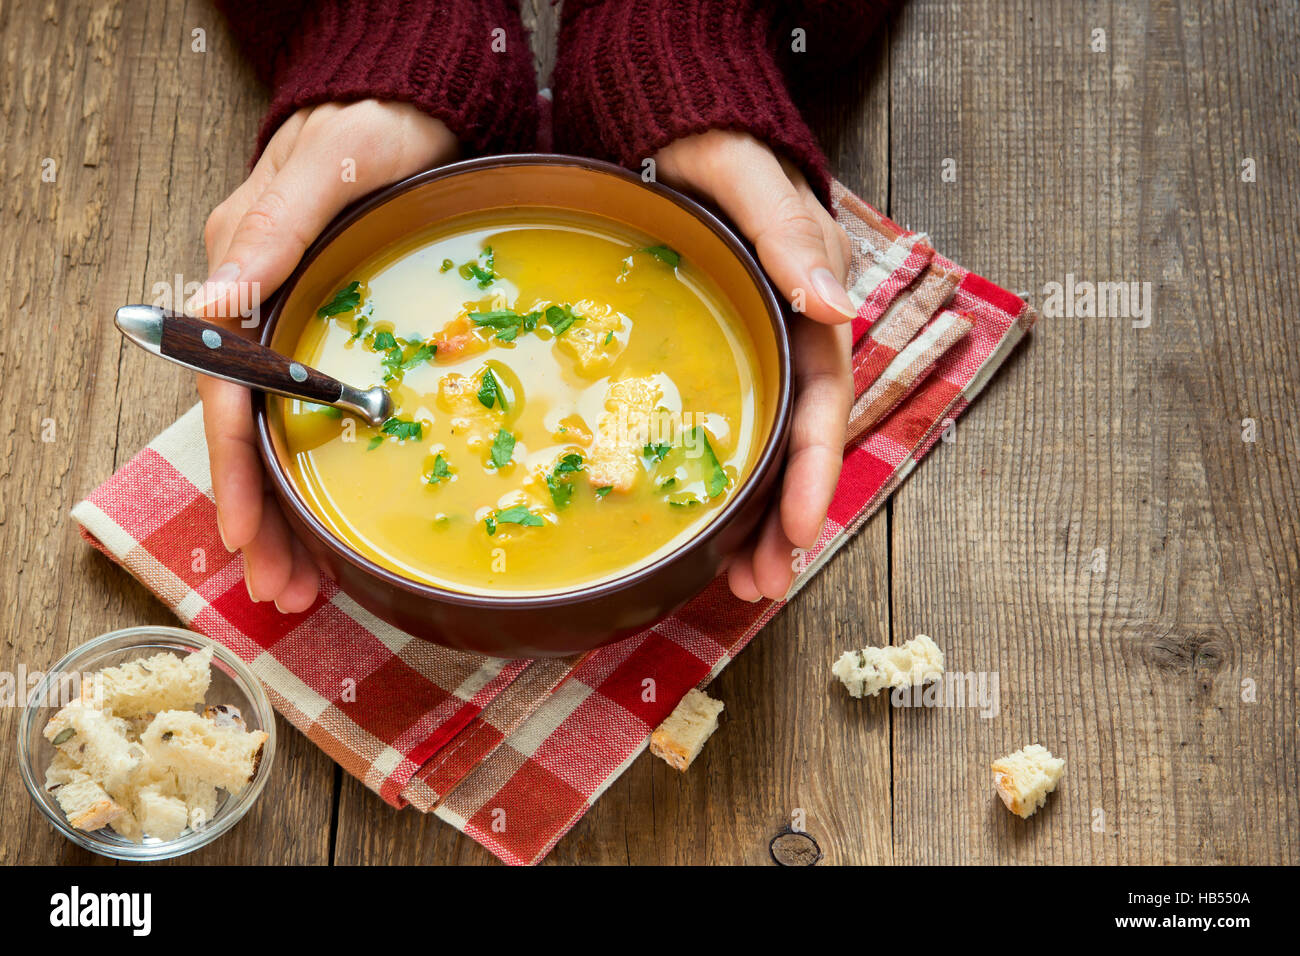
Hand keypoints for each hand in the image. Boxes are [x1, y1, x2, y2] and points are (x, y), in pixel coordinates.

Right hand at [190, 100, 458, 611]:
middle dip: (262, 516)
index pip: (227, 390)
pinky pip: (314, 417)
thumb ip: (274, 231)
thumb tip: (215, 304)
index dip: (237, 466)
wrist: (406, 111)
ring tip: (303, 587)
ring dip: (288, 513)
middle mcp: (259, 308)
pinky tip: (328, 523)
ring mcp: (293, 324)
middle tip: (282, 592)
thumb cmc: (367, 131)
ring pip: (279, 437)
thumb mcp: (326, 169)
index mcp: (245, 275)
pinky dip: (317, 473)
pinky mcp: (330, 333)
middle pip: (249, 432)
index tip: (243, 531)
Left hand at [655, 130, 854, 601]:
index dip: (813, 469)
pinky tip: (707, 532)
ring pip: (766, 452)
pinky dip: (723, 485)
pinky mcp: (721, 360)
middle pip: (797, 446)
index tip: (796, 529)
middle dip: (784, 522)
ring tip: (737, 587)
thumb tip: (838, 306)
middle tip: (759, 588)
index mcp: (809, 307)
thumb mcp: (749, 180)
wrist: (676, 131)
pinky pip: (727, 432)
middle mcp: (791, 340)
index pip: (822, 402)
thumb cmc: (714, 149)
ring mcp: (756, 355)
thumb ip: (791, 236)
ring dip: (755, 522)